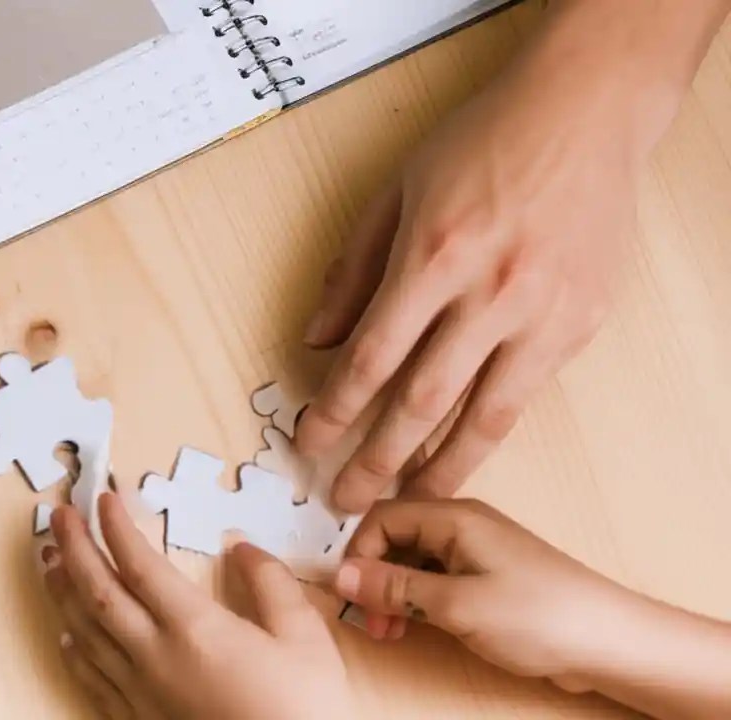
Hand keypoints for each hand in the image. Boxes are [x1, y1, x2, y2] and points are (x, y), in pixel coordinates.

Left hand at [43, 494, 352, 718]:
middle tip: (59, 515)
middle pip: (97, 592)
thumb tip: (243, 547)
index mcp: (195, 629)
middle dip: (73, 547)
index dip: (116, 526)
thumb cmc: (302, 712)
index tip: (104, 498)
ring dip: (61, 591)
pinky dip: (72, 651)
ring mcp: (140, 693)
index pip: (139, 564)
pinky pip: (90, 680)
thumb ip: (272, 584)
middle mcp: (155, 657)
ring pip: (84, 633)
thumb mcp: (305, 639)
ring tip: (49, 560)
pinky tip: (66, 635)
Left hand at [292, 20, 673, 512]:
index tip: (309, 440)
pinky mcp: (579, 325)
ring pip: (482, 415)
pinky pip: (524, 395)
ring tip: (407, 502)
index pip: (371, 356)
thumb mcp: (396, 191)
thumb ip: (352, 270)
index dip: (335, 408)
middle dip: (377, 459)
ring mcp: (542, 314)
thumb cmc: (484, 143)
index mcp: (434, 255)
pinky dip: (489, 431)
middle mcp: (490, 292)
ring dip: (439, 467)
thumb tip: (314, 339)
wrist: (585, 115)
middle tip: (347, 499)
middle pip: (421, 400)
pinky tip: (463, 454)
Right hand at [331, 498, 641, 689]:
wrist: (610, 642)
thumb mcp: (456, 605)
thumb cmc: (541, 616)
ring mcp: (475, 552)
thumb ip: (395, 588)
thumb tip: (339, 574)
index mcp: (454, 518)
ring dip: (392, 594)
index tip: (350, 594)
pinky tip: (416, 627)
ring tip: (391, 631)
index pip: (380, 518)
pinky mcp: (485, 578)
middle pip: (393, 538)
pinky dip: (415, 601)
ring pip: (411, 562)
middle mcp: (461, 526)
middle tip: (370, 622)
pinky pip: (433, 579)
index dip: (357, 555)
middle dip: (372, 578)